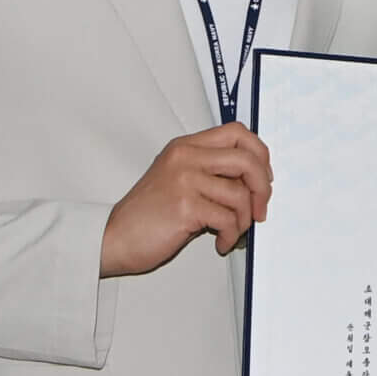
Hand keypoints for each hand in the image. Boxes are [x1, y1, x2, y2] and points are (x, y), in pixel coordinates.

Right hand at [101, 123, 272, 275]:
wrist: (114, 237)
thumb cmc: (147, 215)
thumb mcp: (177, 180)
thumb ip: (209, 173)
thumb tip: (253, 181)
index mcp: (185, 147)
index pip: (237, 132)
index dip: (259, 154)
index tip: (263, 177)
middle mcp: (185, 157)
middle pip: (247, 159)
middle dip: (262, 188)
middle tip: (259, 209)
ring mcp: (185, 180)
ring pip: (240, 194)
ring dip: (244, 220)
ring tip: (232, 232)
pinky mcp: (185, 207)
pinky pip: (228, 219)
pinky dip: (231, 235)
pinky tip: (221, 242)